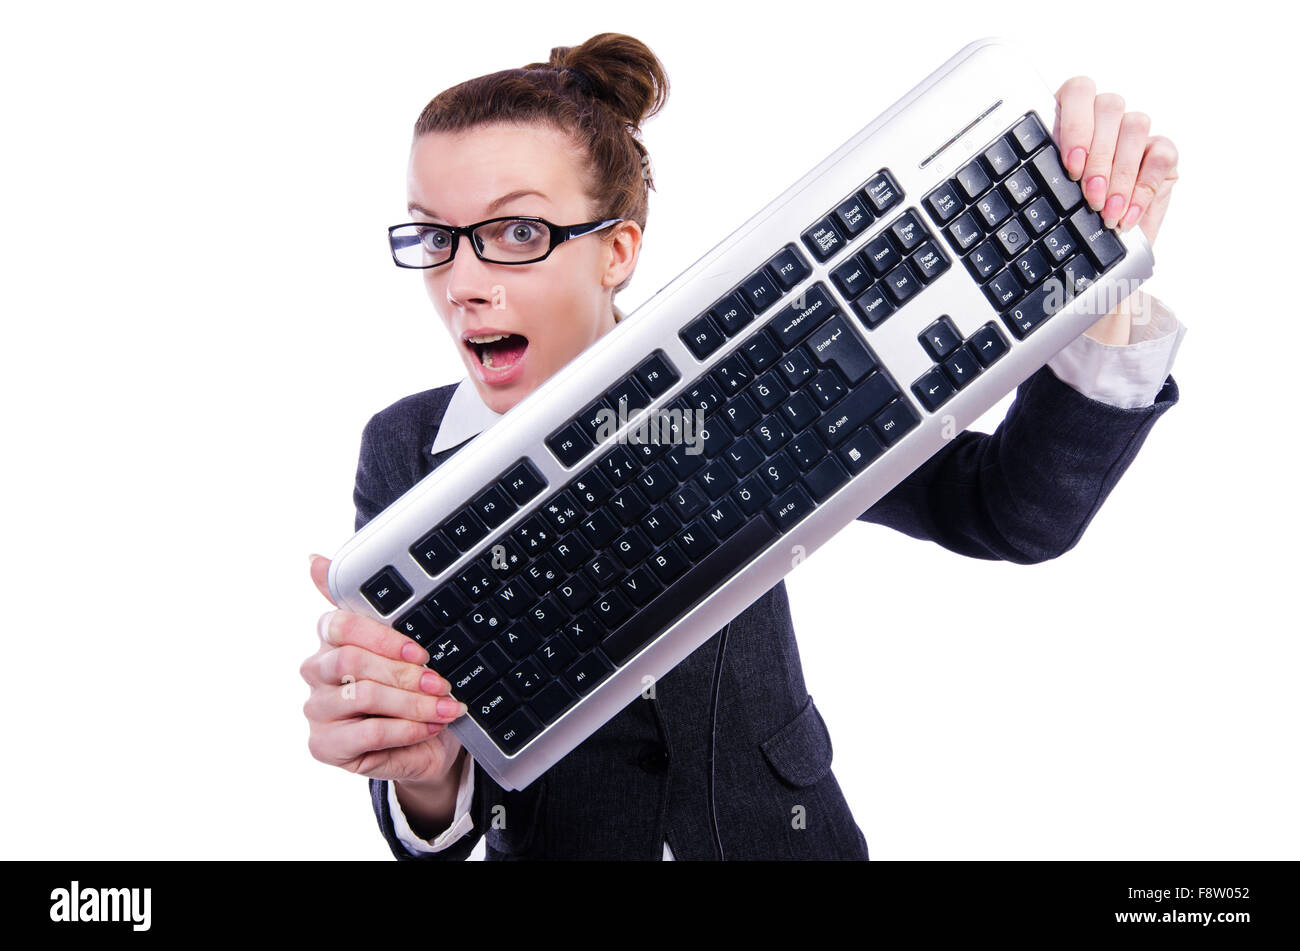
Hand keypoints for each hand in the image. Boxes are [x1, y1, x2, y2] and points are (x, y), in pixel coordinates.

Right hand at [302, 554, 467, 786]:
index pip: (339, 624)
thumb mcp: (399, 642)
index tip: (419, 651)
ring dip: (413, 702)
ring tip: (444, 706)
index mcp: (329, 638)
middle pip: (352, 661)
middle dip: (404, 673)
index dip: (382, 637)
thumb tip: (312, 560)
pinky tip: (429, 726)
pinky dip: (407, 728)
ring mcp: (318, 710)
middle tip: (440, 682)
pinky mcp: (325, 746)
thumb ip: (364, 602)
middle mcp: (316, 671)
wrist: (426, 738)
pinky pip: (369, 733)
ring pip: (363, 696)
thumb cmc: (409, 686)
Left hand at [1054, 76, 1178, 245]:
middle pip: (1109, 107)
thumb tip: (1045, 173)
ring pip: (1136, 125)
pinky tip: (1127, 215)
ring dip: (1120, 174)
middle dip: (1098, 157)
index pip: (1078, 91)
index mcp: (1072, 115)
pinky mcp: (1162, 152)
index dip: (1076, 124)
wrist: (1100, 250)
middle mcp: (1105, 117)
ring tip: (1107, 211)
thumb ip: (1049, 171)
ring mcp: (1135, 131)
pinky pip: (1161, 155)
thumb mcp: (1052, 193)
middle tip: (1090, 196)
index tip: (1071, 165)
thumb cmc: (1070, 216)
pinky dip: (1143, 188)